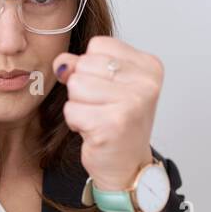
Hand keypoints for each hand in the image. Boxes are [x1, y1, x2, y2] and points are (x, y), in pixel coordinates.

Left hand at [52, 36, 162, 189]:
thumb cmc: (117, 123)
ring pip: (75, 85)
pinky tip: (94, 130)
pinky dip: (76, 122)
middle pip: (84, 64)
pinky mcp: (113, 124)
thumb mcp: (104, 85)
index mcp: (148, 66)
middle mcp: (145, 82)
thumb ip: (82, 65)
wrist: (127, 166)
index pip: (98, 45)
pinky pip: (71, 110)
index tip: (109, 91)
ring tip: (97, 118)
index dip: (91, 68)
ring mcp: (132, 103)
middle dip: (83, 88)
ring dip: (78, 105)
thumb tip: (61, 61)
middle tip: (102, 108)